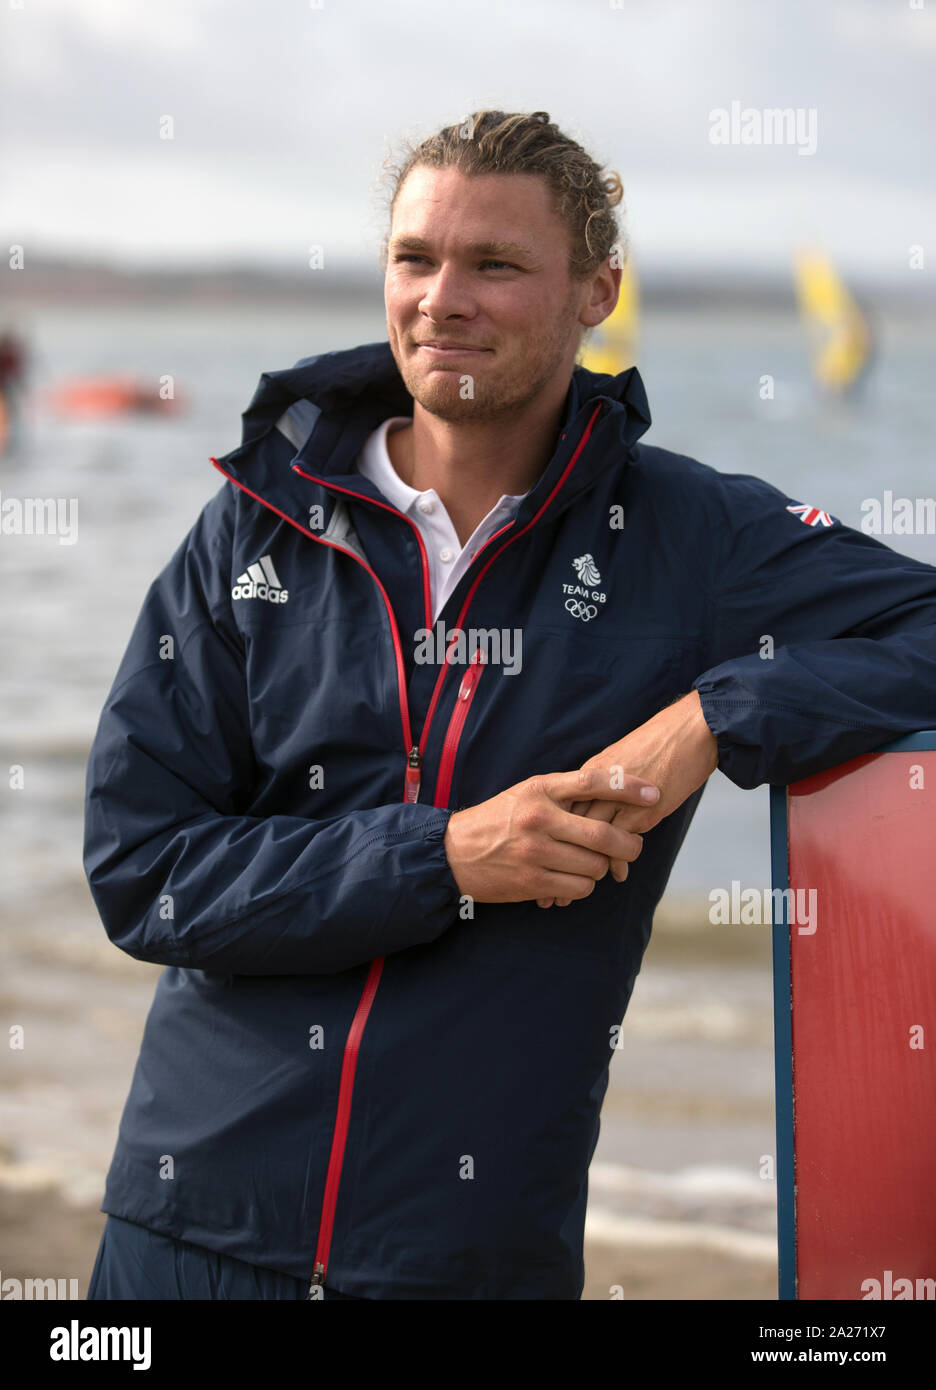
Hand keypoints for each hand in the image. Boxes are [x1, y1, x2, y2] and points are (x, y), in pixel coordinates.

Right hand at [443, 766, 660, 904]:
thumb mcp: (526, 792)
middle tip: (633, 846)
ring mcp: (536, 852)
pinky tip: (575, 878)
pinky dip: (585, 885)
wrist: (454, 853)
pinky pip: (579, 888)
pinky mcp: (532, 881)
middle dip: (629, 844)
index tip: (654, 793)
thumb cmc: (498, 819)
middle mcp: (539, 818)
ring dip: (602, 868)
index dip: (629, 788)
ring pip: (595, 866)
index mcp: (540, 790)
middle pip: (604, 835)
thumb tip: (614, 789)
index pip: (593, 782)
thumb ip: (564, 791)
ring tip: (593, 863)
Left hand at [539, 690, 718, 906]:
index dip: (549, 839)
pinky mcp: (641, 808)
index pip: (560, 810)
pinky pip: (620, 840)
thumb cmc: (661, 743)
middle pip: (566, 829)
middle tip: (546, 894)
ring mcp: (618, 797)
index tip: (538, 863)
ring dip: (581, 869)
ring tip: (570, 896)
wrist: (691, 729)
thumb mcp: (624, 761)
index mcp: (590, 771)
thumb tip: (596, 809)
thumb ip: (605, 787)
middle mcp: (598, 786)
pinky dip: (616, 860)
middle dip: (555, 863)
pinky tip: (616, 873)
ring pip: (589, 839)